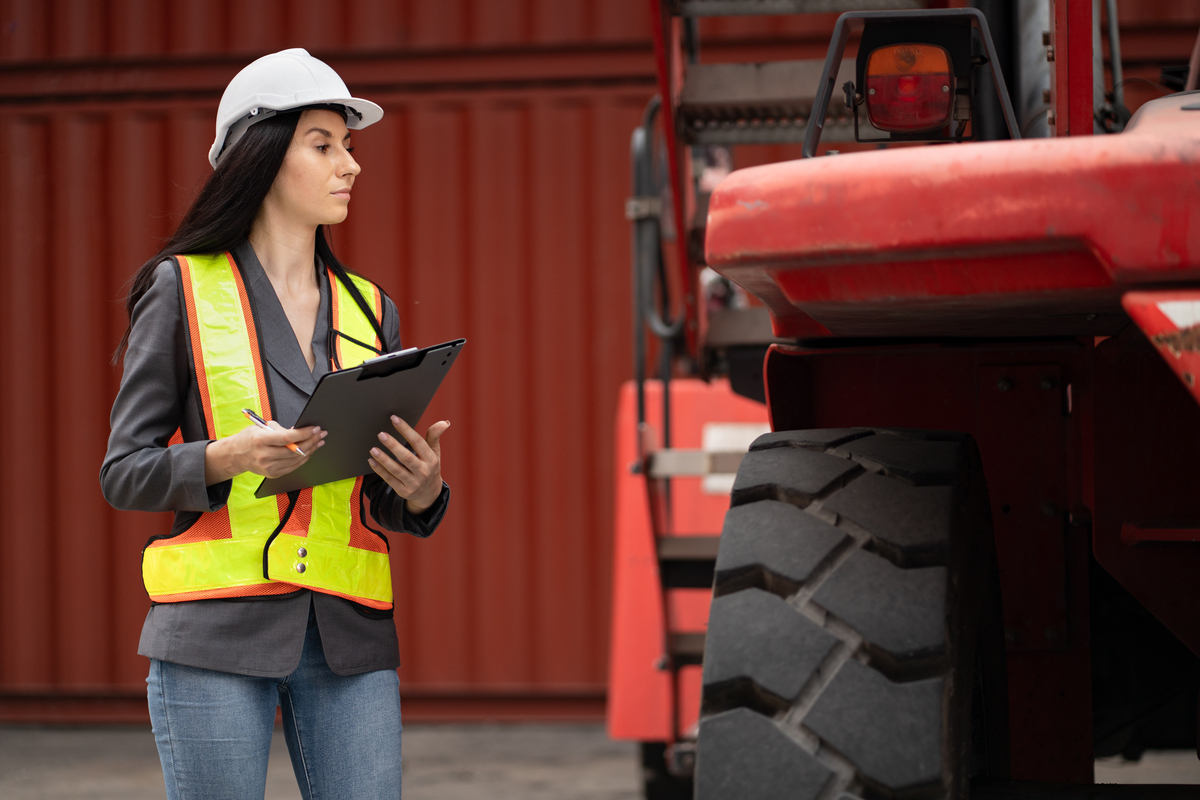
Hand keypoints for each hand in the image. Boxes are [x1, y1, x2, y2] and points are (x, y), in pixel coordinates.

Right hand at [204, 422, 325, 484]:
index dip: (304, 433)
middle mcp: (264, 455)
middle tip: (321, 434)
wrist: (235, 455)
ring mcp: (268, 467)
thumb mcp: (260, 428)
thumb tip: (299, 430)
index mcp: (260, 440)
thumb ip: (280, 430)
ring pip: (296, 459)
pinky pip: (293, 466)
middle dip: (311, 441)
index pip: (287, 438)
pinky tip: (309, 451)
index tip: (315, 428)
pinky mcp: (273, 474)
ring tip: (318, 441)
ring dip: (310, 450)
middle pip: (294, 450)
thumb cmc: (249, 439)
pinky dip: (303, 459)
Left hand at [368, 416, 449, 514]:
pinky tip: (372, 461)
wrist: (429, 494)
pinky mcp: (403, 491)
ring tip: (373, 449)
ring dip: (383, 459)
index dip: (406, 430)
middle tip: (381, 434)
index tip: (394, 419)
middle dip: (393, 445)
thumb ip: (435, 436)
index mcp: (431, 460)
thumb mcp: (435, 453)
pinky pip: (390, 480)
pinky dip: (380, 470)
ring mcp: (413, 483)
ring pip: (396, 470)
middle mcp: (423, 472)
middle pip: (406, 457)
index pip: (418, 442)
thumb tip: (444, 422)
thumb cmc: (430, 467)